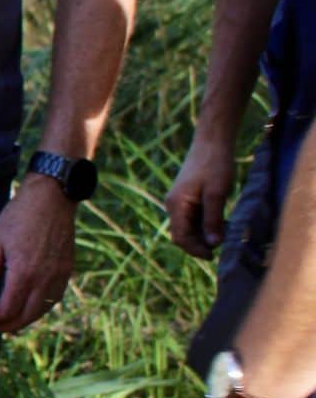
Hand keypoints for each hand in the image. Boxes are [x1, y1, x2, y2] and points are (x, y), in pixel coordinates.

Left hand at [0, 175, 76, 332]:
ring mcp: (59, 274)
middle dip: (11, 325)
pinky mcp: (68, 268)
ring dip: (28, 319)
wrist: (51, 198)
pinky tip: (32, 307)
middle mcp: (44, 277)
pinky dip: (43, 307)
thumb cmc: (18, 217)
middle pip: (28, 314)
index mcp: (23, 271)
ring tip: (13, 322)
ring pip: (44, 308)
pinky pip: (56, 297)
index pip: (9, 307)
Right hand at [166, 132, 236, 257]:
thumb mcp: (217, 194)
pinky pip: (192, 218)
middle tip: (221, 248)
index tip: (213, 255)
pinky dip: (204, 225)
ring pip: (188, 227)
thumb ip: (213, 220)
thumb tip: (212, 244)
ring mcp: (179, 201)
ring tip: (223, 235)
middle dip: (199, 244)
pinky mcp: (187, 197)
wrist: (211, 142)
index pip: (180, 237)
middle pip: (182, 234)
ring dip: (203, 235)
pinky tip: (220, 224)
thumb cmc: (215, 165)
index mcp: (176, 205)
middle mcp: (173, 205)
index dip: (195, 249)